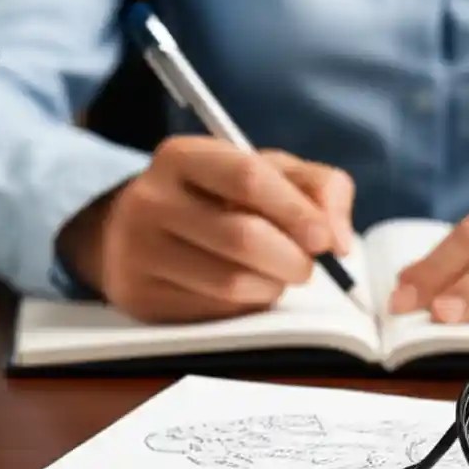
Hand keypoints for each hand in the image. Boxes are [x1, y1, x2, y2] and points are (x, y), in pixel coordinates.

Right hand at [57, 134, 354, 322]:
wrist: (129, 232)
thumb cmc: (214, 198)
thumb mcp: (264, 172)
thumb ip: (317, 188)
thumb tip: (339, 239)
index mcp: (181, 156)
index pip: (248, 177)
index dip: (296, 211)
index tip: (326, 240)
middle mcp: (150, 199)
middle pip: (242, 236)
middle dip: (291, 259)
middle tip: (305, 267)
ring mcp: (138, 251)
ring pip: (229, 282)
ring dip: (270, 287)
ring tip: (273, 277)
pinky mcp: (139, 296)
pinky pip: (211, 312)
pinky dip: (243, 306)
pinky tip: (242, 291)